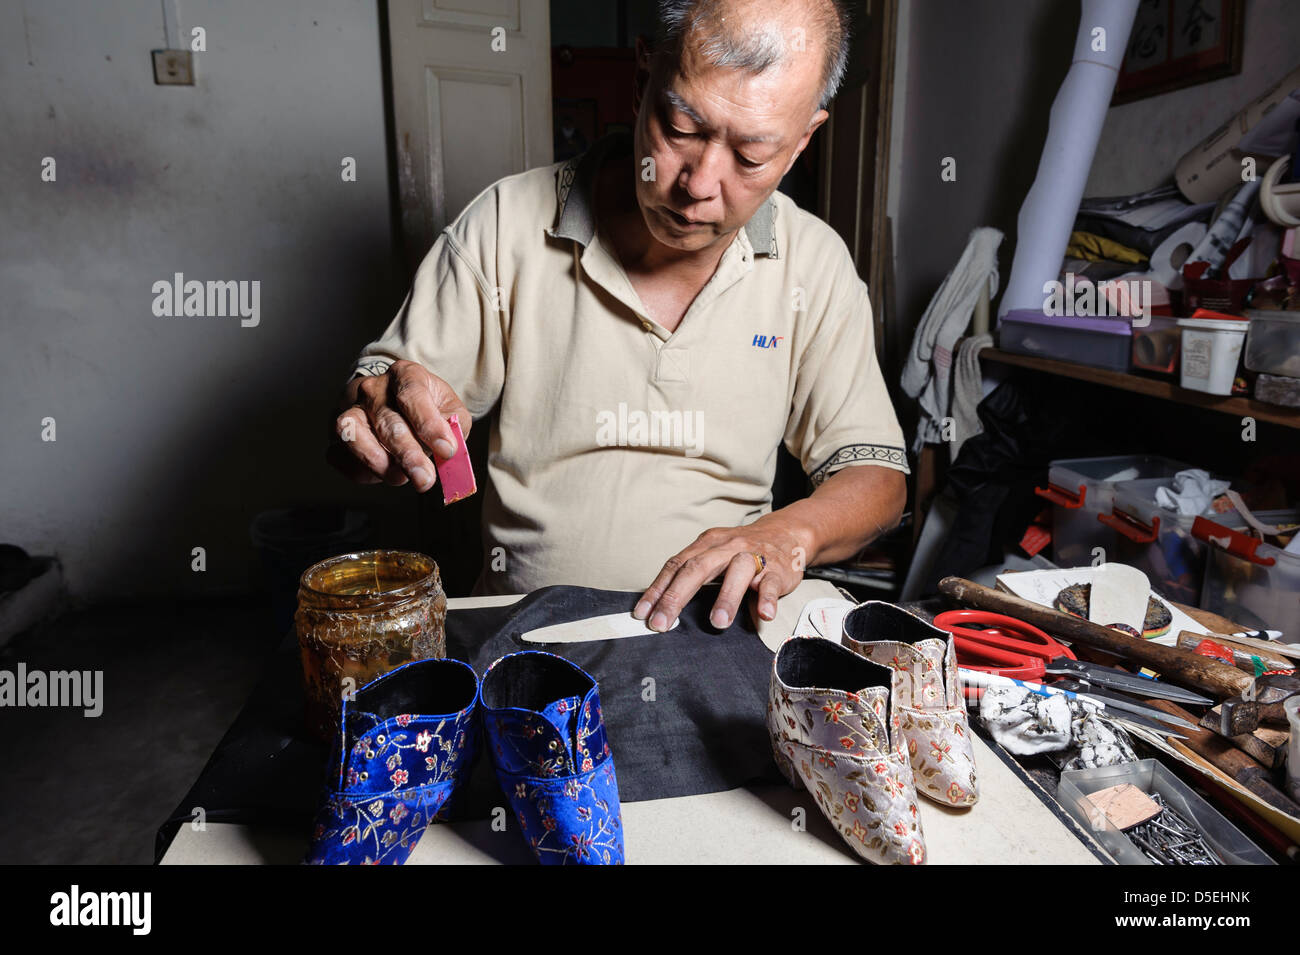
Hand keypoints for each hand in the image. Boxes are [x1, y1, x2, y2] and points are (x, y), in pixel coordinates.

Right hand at [328, 359, 469, 492]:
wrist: (396, 403)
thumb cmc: (427, 408)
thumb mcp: (449, 408)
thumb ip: (454, 425)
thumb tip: (447, 447)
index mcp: (405, 374)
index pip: (412, 394)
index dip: (429, 425)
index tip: (446, 450)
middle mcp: (374, 388)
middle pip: (387, 420)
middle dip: (407, 454)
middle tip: (424, 478)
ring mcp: (352, 408)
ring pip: (354, 433)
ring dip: (377, 461)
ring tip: (399, 477)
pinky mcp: (339, 432)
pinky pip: (339, 452)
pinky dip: (356, 468)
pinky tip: (378, 475)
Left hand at [633, 518, 809, 631]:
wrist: (786, 534)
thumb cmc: (743, 550)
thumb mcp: (715, 554)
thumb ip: (694, 575)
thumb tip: (664, 606)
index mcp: (707, 544)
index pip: (677, 565)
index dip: (658, 589)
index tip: (642, 613)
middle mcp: (727, 547)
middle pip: (697, 568)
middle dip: (676, 596)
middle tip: (662, 622)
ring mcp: (754, 557)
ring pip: (738, 571)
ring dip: (727, 597)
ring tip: (717, 622)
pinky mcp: (777, 570)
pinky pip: (771, 583)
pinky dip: (768, 598)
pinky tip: (764, 615)